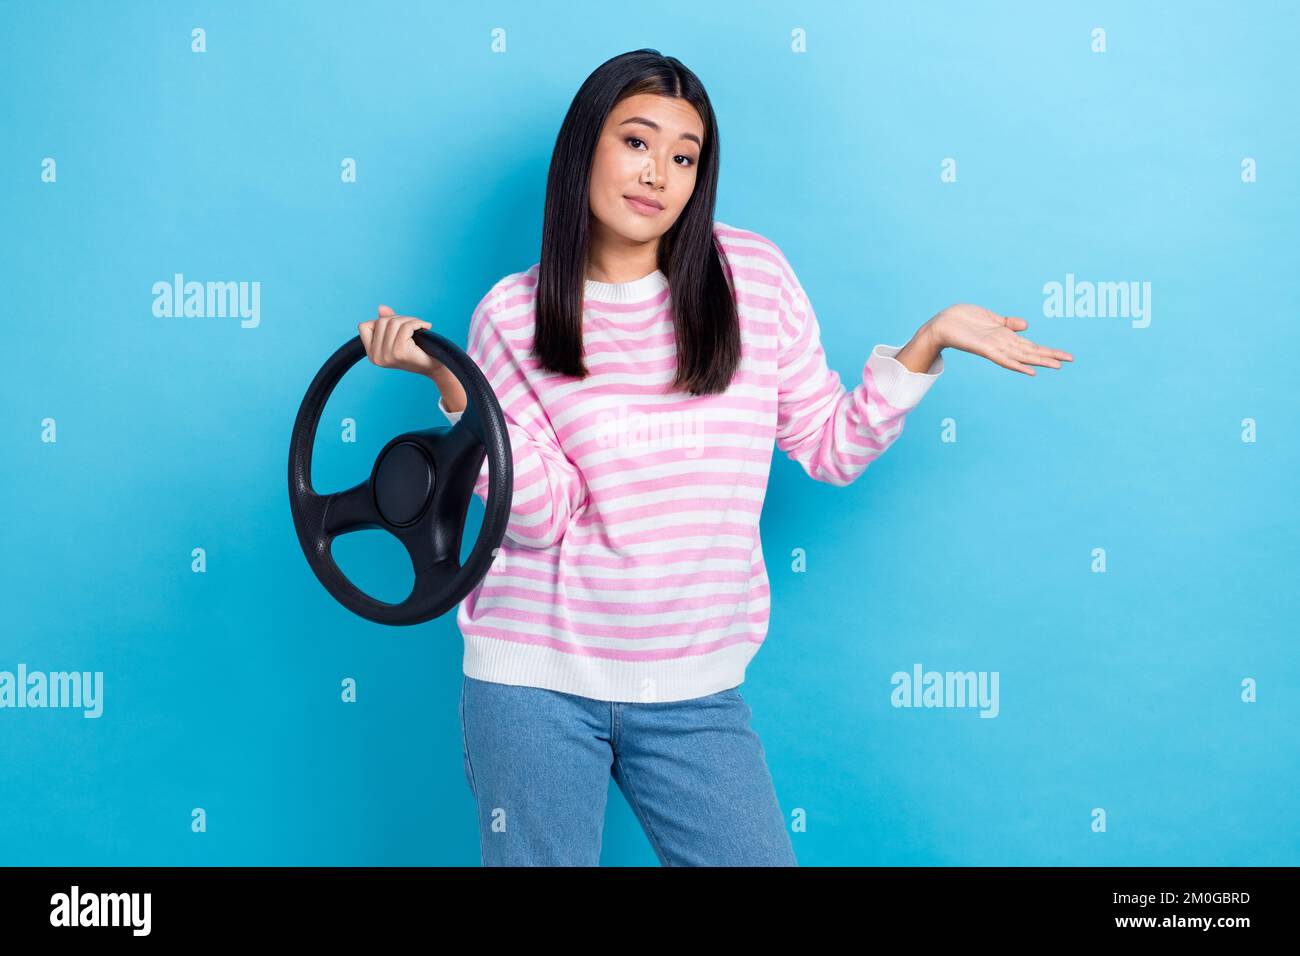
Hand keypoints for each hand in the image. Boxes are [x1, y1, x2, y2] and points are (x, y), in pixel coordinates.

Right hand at [357, 306, 443, 376]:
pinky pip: (406, 327)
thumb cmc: (417, 351)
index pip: (364, 326)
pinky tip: (426, 327)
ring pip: (394, 322)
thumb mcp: (398, 335)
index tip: (397, 327)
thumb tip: (381, 307)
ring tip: (419, 326)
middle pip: (381, 321)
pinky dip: (418, 323)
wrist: (435, 365)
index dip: (381, 321)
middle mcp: (376, 357)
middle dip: (399, 318)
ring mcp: (387, 355)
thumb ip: (388, 322)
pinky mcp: (400, 351)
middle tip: (414, 325)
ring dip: (410, 320)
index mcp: (372, 354)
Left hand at [928, 304, 1072, 375]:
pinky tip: (1029, 371)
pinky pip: (1003, 358)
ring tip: (1057, 366)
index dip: (1047, 350)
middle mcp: (1002, 344)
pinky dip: (1017, 365)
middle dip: (1050, 356)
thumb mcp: (990, 318)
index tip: (1065, 355)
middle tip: (1071, 360)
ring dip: (1039, 362)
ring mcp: (994, 347)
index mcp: (1005, 337)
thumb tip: (1027, 325)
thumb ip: (1008, 323)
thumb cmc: (963, 319)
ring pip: (1022, 356)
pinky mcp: (984, 348)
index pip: (1031, 346)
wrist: (942, 323)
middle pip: (1031, 352)